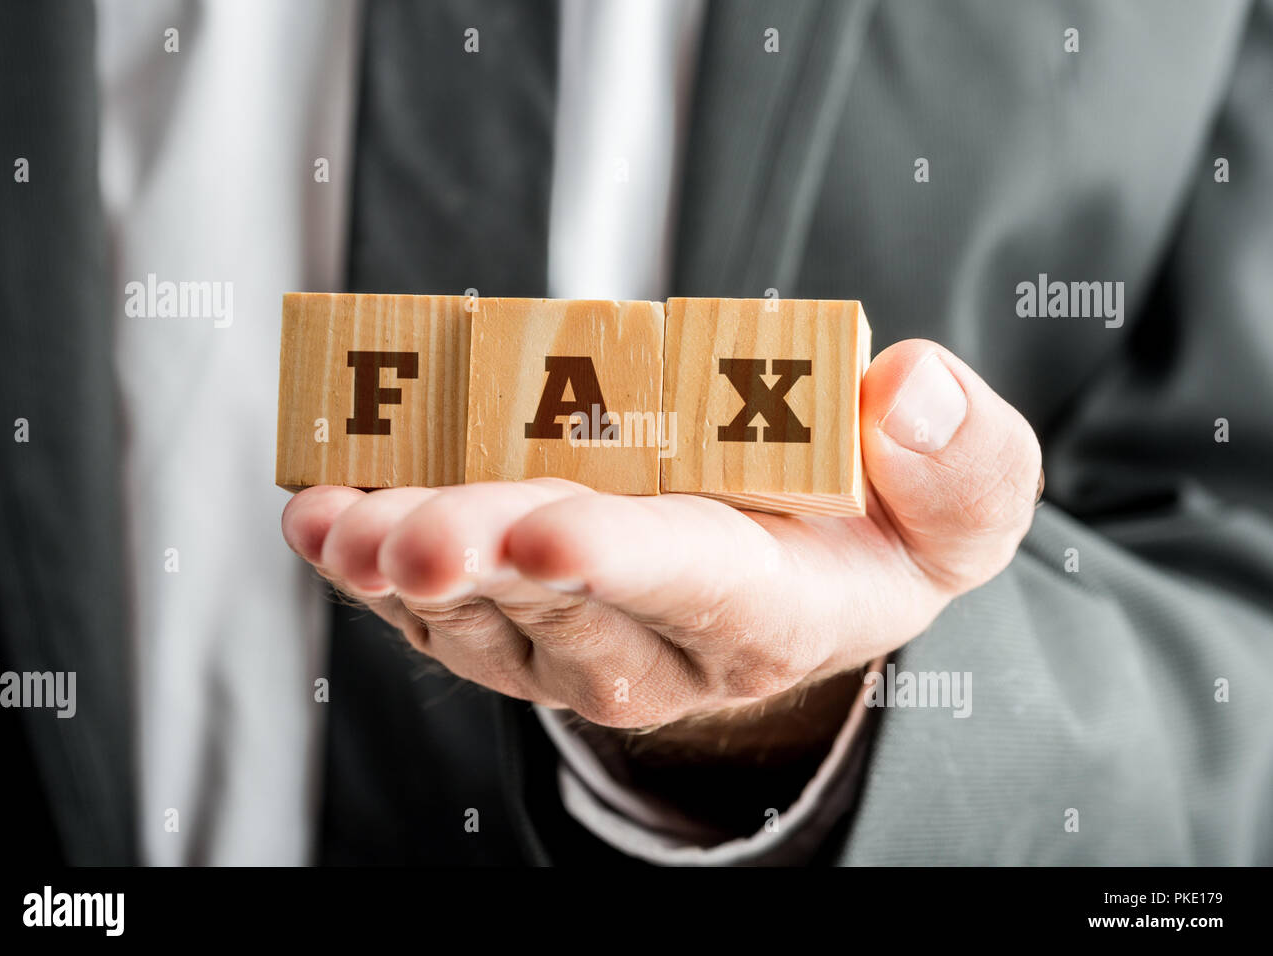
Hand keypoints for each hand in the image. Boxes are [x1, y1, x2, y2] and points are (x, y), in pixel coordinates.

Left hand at [282, 339, 1040, 756]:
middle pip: (563, 610)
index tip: (550, 530)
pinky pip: (438, 607)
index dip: (620, 560)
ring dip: (402, 569)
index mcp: (773, 613)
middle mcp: (663, 649)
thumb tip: (910, 389)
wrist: (799, 586)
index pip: (693, 588)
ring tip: (338, 524)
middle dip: (485, 565)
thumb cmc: (875, 531)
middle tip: (415, 527)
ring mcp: (577, 645)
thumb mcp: (963, 507)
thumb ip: (965, 465)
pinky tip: (327, 518)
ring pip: (481, 620)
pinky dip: (374, 561)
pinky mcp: (519, 624)